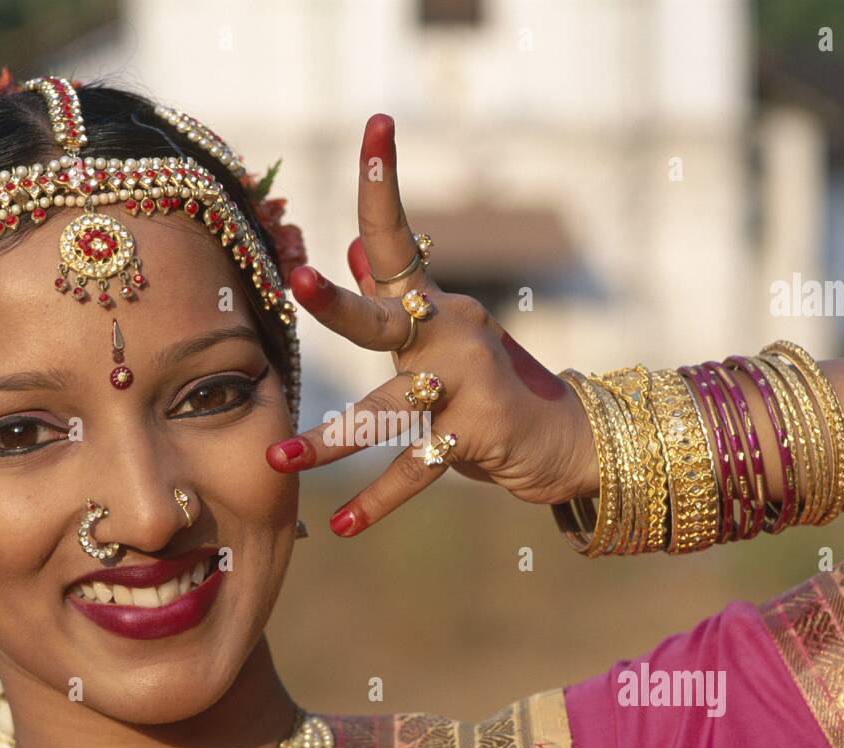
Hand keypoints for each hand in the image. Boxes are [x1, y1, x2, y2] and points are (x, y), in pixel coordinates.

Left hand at [266, 114, 597, 536]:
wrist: (566, 440)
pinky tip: (340, 529)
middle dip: (335, 301)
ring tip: (276, 460)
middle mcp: (449, 333)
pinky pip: (416, 472)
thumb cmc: (489, 385)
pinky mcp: (474, 435)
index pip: (400, 237)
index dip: (384, 183)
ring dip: (330, 437)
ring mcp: (464, 384)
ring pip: (387, 407)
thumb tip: (345, 251)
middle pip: (382, 314)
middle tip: (295, 277)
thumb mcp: (443, 337)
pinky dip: (377, 503)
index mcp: (434, 305)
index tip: (376, 122)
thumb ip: (394, 297)